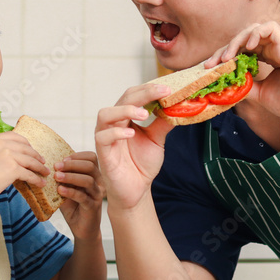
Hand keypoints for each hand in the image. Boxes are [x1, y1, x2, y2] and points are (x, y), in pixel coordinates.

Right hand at [0, 132, 49, 207]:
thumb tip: (12, 158)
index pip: (15, 136)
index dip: (26, 144)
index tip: (32, 150)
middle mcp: (0, 144)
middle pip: (25, 148)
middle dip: (36, 155)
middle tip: (42, 162)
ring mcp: (7, 155)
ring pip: (30, 160)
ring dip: (40, 168)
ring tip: (45, 173)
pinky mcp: (12, 169)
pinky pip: (29, 174)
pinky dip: (37, 179)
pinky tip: (40, 183)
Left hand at [54, 151, 104, 240]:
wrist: (81, 228)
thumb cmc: (73, 206)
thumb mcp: (67, 188)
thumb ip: (63, 177)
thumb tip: (50, 165)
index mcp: (94, 175)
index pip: (91, 157)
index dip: (77, 156)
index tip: (62, 160)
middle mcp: (99, 182)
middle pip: (90, 166)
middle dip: (72, 164)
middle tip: (56, 167)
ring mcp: (97, 194)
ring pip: (88, 180)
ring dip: (70, 176)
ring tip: (56, 177)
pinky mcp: (93, 206)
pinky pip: (83, 196)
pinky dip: (70, 191)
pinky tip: (60, 190)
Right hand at [95, 83, 173, 210]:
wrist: (136, 190)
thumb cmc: (142, 164)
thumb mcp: (156, 140)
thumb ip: (163, 123)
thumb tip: (177, 105)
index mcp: (125, 118)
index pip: (133, 95)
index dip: (148, 89)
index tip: (167, 88)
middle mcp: (113, 124)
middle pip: (122, 99)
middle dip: (142, 94)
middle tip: (162, 92)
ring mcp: (106, 138)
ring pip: (105, 114)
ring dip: (125, 110)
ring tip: (145, 114)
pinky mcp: (103, 153)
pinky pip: (103, 137)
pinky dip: (116, 132)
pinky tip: (132, 133)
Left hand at [205, 21, 279, 128]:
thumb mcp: (261, 94)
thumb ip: (246, 84)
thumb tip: (227, 81)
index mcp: (273, 58)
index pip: (245, 48)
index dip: (227, 55)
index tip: (211, 67)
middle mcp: (277, 48)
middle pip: (246, 37)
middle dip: (227, 48)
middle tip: (212, 63)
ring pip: (255, 29)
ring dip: (237, 41)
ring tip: (227, 57)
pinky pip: (270, 27)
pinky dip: (256, 33)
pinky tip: (248, 47)